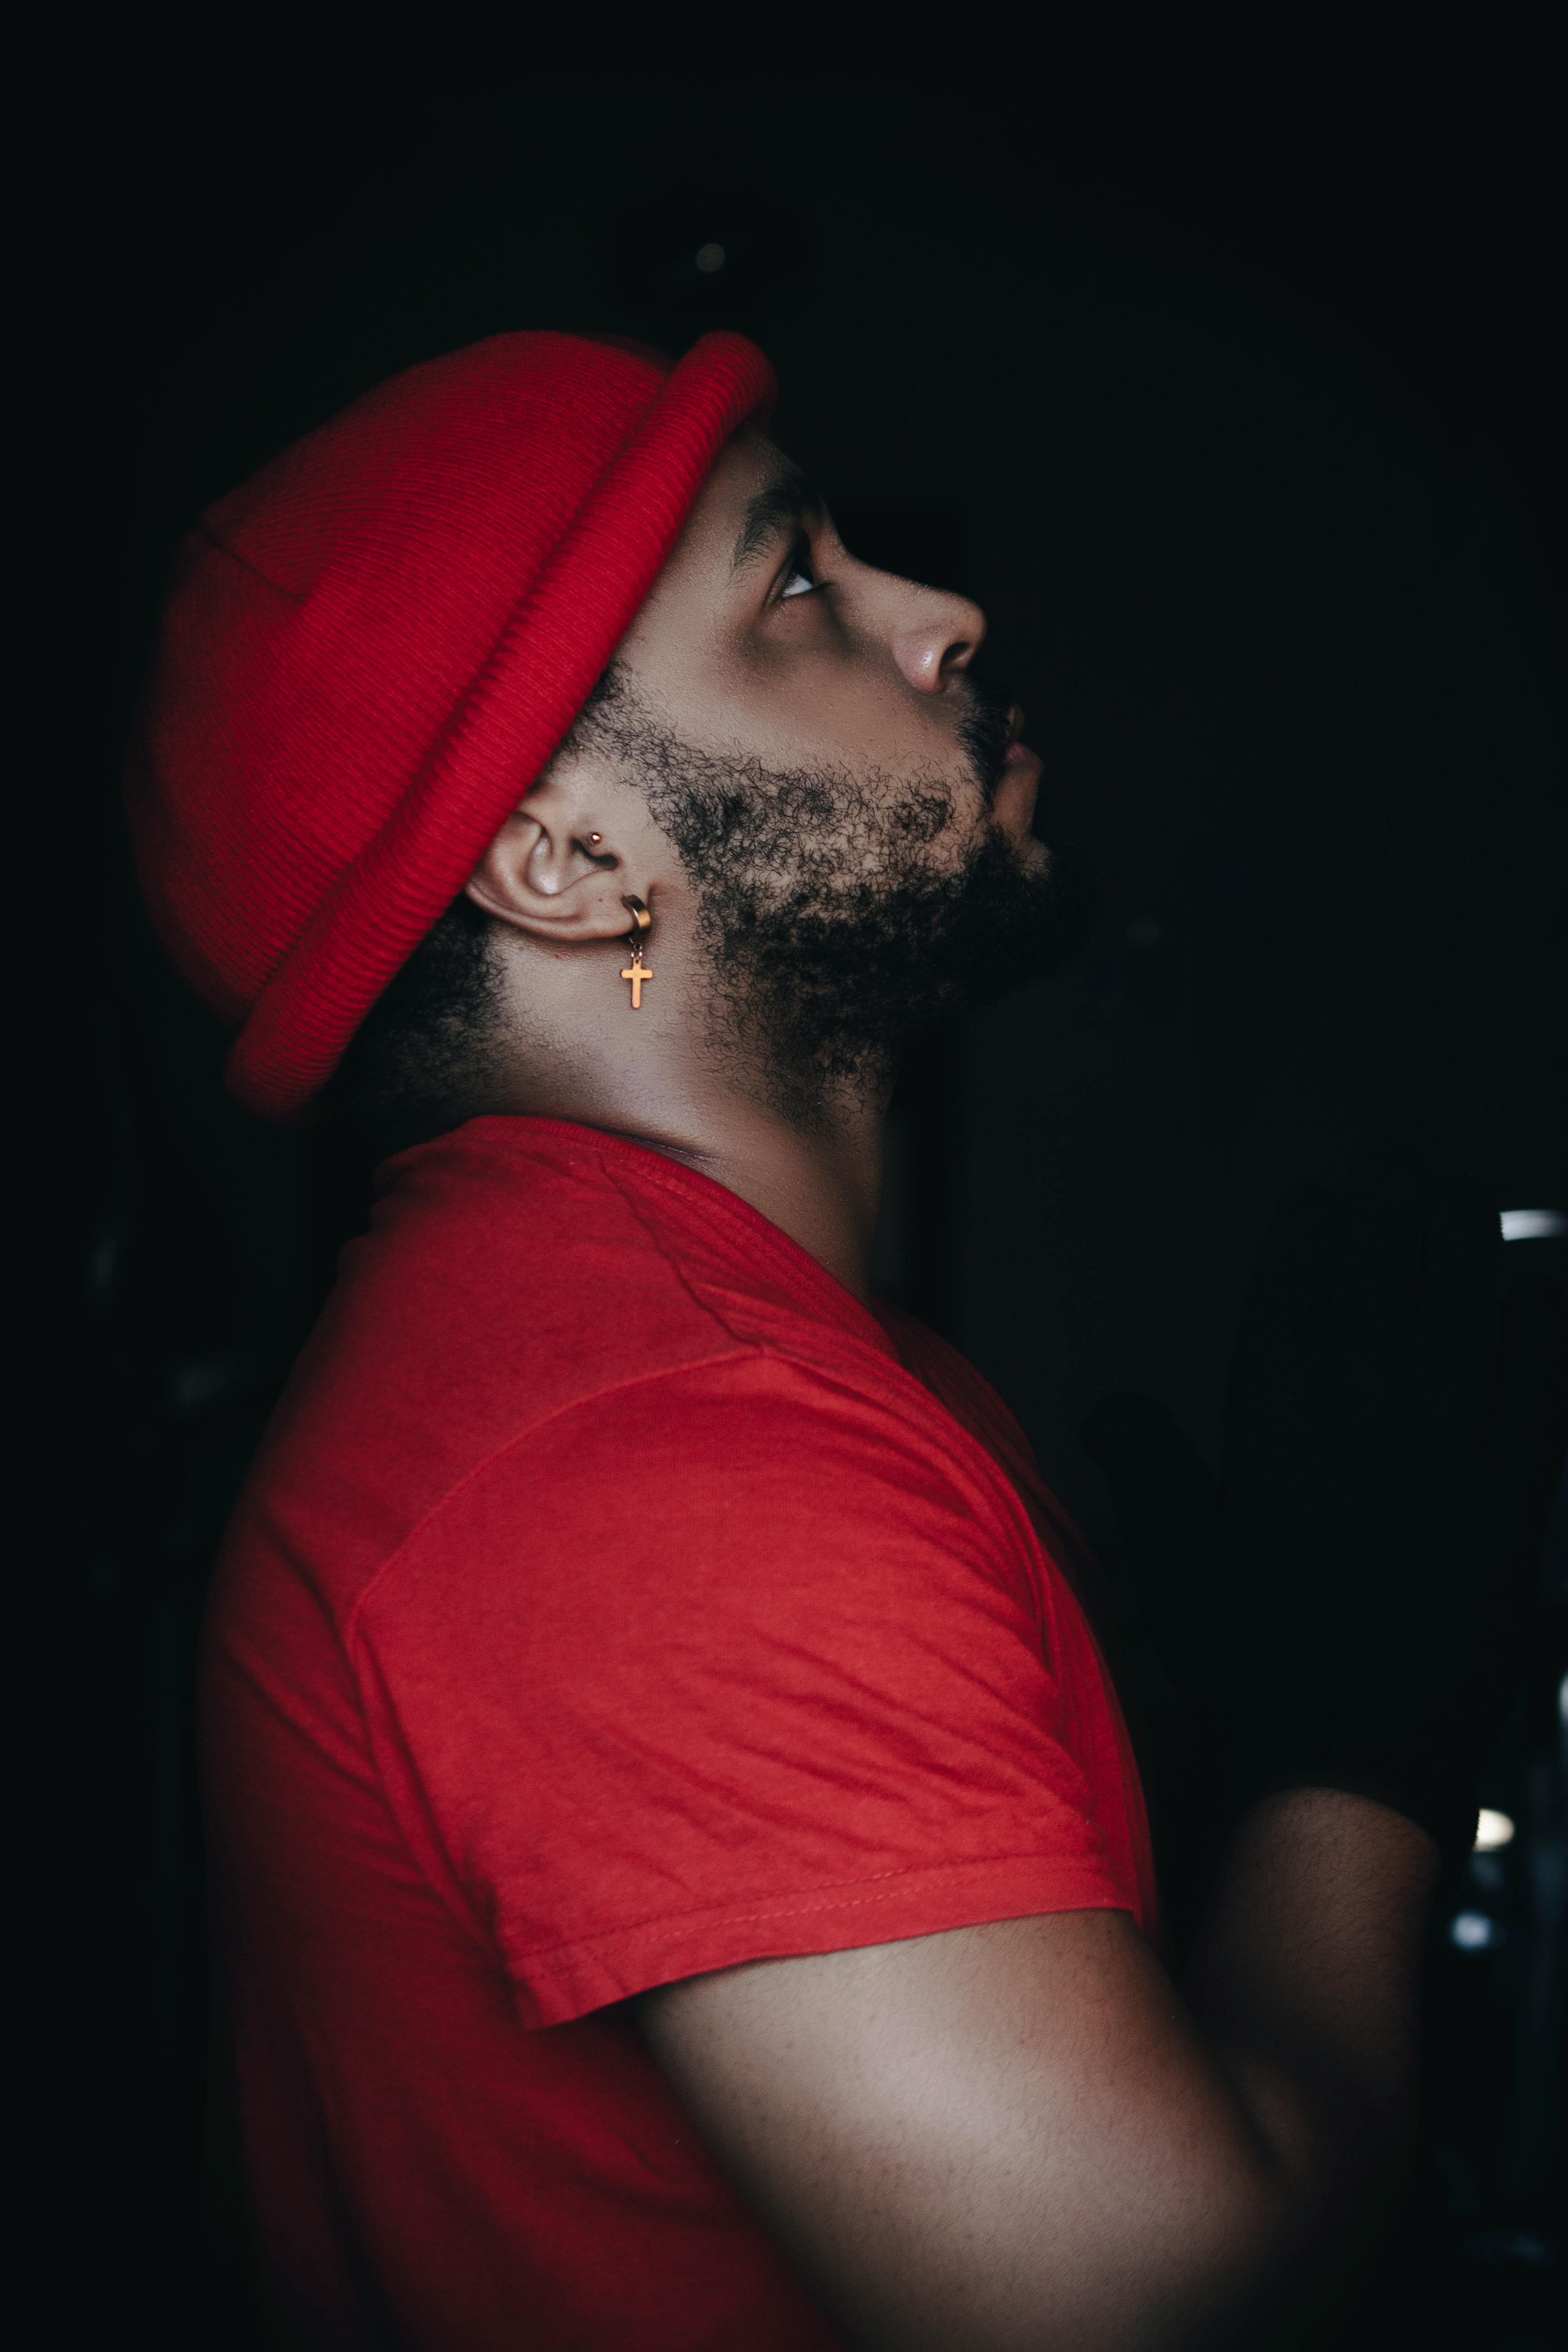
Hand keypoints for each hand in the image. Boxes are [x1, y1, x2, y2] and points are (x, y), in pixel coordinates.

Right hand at [1084, 1145, 1567, 1863]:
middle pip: (1379, 1314)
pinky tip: (1535, 1297)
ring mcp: (1441, 1490)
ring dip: (1461, 1263)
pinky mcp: (1503, 1528)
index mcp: (1280, 1462)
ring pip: (1456, 1345)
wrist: (1347, 1781)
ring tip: (1463, 1199)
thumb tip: (1109, 1407)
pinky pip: (1526, 1414)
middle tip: (1401, 1162)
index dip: (1307, 1257)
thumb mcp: (1169, 1575)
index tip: (1320, 1203)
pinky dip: (1533, 1351)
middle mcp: (1363, 1461)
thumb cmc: (1246, 1679)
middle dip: (1388, 1228)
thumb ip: (1146, 1475)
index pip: (1294, 1328)